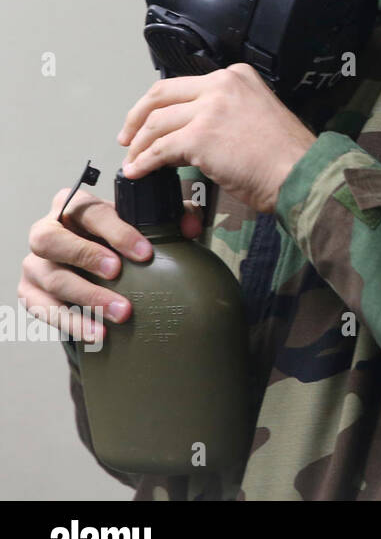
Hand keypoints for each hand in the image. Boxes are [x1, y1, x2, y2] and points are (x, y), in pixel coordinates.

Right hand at [19, 188, 202, 340]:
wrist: (92, 266)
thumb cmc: (119, 239)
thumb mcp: (144, 223)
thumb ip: (172, 216)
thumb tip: (192, 226)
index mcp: (73, 206)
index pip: (89, 211)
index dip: (116, 231)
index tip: (144, 253)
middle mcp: (46, 230)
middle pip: (50, 238)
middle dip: (84, 255)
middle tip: (117, 273)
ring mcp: (34, 264)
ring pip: (50, 277)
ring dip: (86, 297)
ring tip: (121, 312)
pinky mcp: (29, 293)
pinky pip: (44, 309)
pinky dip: (72, 323)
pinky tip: (98, 332)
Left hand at [118, 64, 316, 213]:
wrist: (301, 173)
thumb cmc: (287, 156)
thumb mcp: (259, 114)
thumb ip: (228, 112)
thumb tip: (195, 132)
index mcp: (237, 76)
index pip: (184, 85)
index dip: (160, 105)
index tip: (149, 121)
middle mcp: (221, 84)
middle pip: (160, 95)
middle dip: (136, 118)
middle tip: (128, 138)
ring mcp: (209, 109)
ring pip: (156, 123)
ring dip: (139, 145)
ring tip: (134, 161)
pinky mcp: (199, 137)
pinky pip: (159, 150)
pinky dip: (144, 162)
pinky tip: (137, 171)